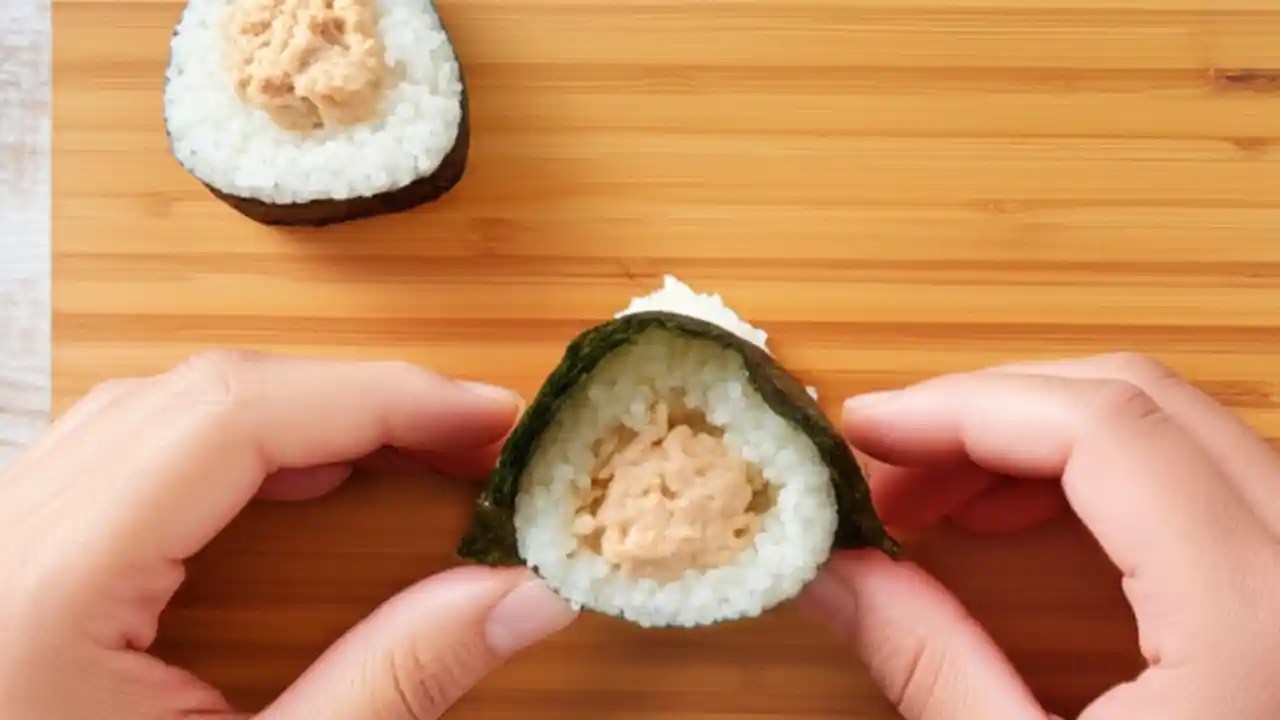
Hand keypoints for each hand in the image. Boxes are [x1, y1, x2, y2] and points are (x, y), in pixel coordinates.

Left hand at [0, 351, 577, 719]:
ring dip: (304, 412)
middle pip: (206, 395)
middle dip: (357, 400)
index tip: (483, 417)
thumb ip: (393, 682)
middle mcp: (9, 539)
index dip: (378, 399)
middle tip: (469, 438)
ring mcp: (9, 538)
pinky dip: (243, 442)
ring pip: (168, 407)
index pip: (232, 421)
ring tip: (411, 448)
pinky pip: (138, 447)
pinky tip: (311, 473)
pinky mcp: (26, 555)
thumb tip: (522, 597)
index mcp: (50, 590)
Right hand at [799, 353, 1279, 718]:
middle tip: (892, 464)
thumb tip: (831, 572)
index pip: (1101, 429)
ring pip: (1178, 428)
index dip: (965, 406)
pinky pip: (1203, 479)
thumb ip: (928, 663)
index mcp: (1252, 614)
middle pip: (1141, 400)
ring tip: (940, 492)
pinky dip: (1101, 475)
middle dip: (995, 411)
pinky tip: (1022, 515)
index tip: (868, 428)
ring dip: (1044, 436)